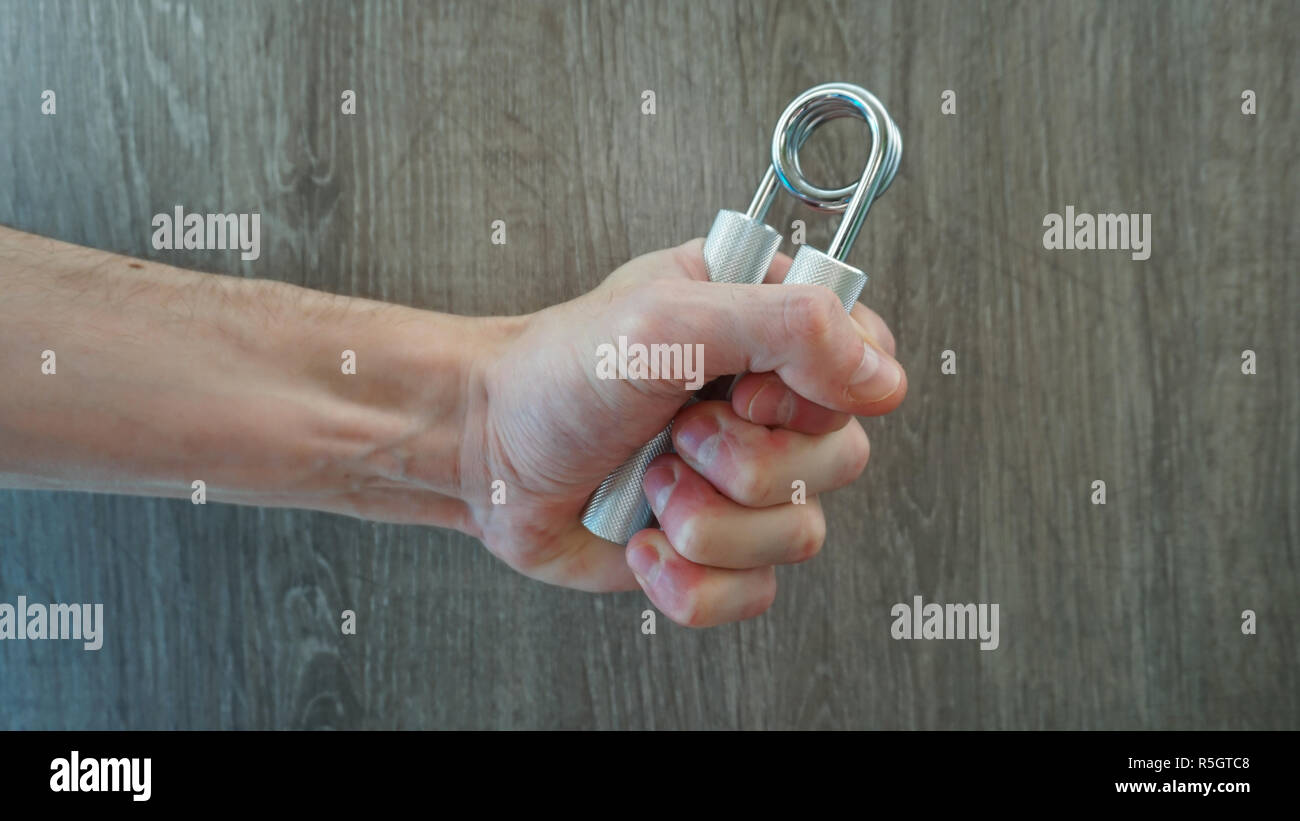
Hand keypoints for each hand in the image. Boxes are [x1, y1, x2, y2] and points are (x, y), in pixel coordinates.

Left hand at [461, 239, 906, 625]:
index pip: (868, 358)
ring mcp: (746, 483)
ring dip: (709, 521)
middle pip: (840, 458)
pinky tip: (646, 542)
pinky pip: (754, 592)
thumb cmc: (556, 375)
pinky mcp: (718, 550)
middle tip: (677, 434)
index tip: (747, 389)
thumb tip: (883, 378)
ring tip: (652, 485)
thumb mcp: (667, 319)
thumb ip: (786, 325)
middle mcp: (768, 405)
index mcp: (767, 325)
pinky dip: (691, 579)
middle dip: (745, 463)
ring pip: (801, 535)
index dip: (818, 391)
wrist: (487, 457)